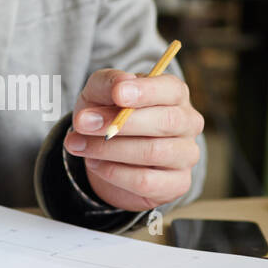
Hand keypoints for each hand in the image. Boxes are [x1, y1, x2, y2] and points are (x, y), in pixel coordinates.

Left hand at [63, 68, 203, 212]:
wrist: (108, 152)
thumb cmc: (109, 112)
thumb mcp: (100, 92)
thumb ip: (108, 83)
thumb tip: (120, 85)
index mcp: (175, 94)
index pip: (171, 89)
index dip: (146, 91)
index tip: (118, 94)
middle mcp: (188, 123)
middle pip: (166, 122)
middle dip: (120, 123)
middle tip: (82, 123)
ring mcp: (186, 155)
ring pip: (153, 152)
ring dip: (109, 150)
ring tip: (79, 145)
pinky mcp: (178, 183)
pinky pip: (146, 181)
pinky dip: (114, 173)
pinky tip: (95, 164)